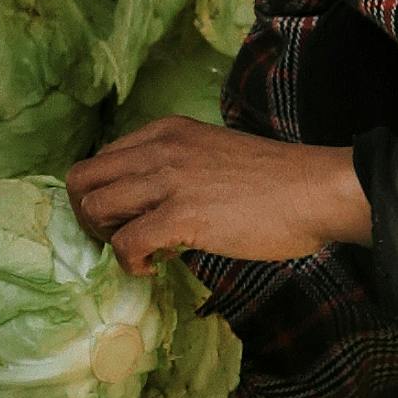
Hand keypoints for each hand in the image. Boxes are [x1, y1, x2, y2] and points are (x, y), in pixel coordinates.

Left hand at [67, 121, 369, 270]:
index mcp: (166, 131)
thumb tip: (150, 208)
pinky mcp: (181, 215)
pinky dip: (130, 263)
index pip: (100, 159)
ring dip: (106, 239)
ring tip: (140, 253)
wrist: (315, 191)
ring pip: (93, 208)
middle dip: (90, 218)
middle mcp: (159, 148)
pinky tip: (154, 267)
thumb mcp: (213, 155)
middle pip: (82, 180)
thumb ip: (177, 169)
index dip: (103, 196)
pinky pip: (125, 243)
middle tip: (120, 240)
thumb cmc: (276, 182)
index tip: (127, 220)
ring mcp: (168, 179)